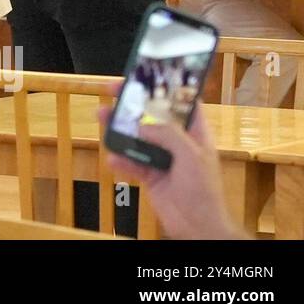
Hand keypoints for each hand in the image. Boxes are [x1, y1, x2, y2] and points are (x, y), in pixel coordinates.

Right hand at [98, 95, 246, 239]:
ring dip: (119, 130)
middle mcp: (178, 143)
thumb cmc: (203, 189)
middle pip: (152, 116)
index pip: (181, 103)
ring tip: (100, 117)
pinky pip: (131, 163)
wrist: (198, 227)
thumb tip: (140, 126)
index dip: (164, 88)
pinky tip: (113, 159)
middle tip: (111, 90)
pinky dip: (121, 160)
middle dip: (132, 105)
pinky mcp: (150, 176)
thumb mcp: (190, 154)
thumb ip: (166, 134)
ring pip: (137, 138)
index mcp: (195, 133)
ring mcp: (163, 159)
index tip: (144, 76)